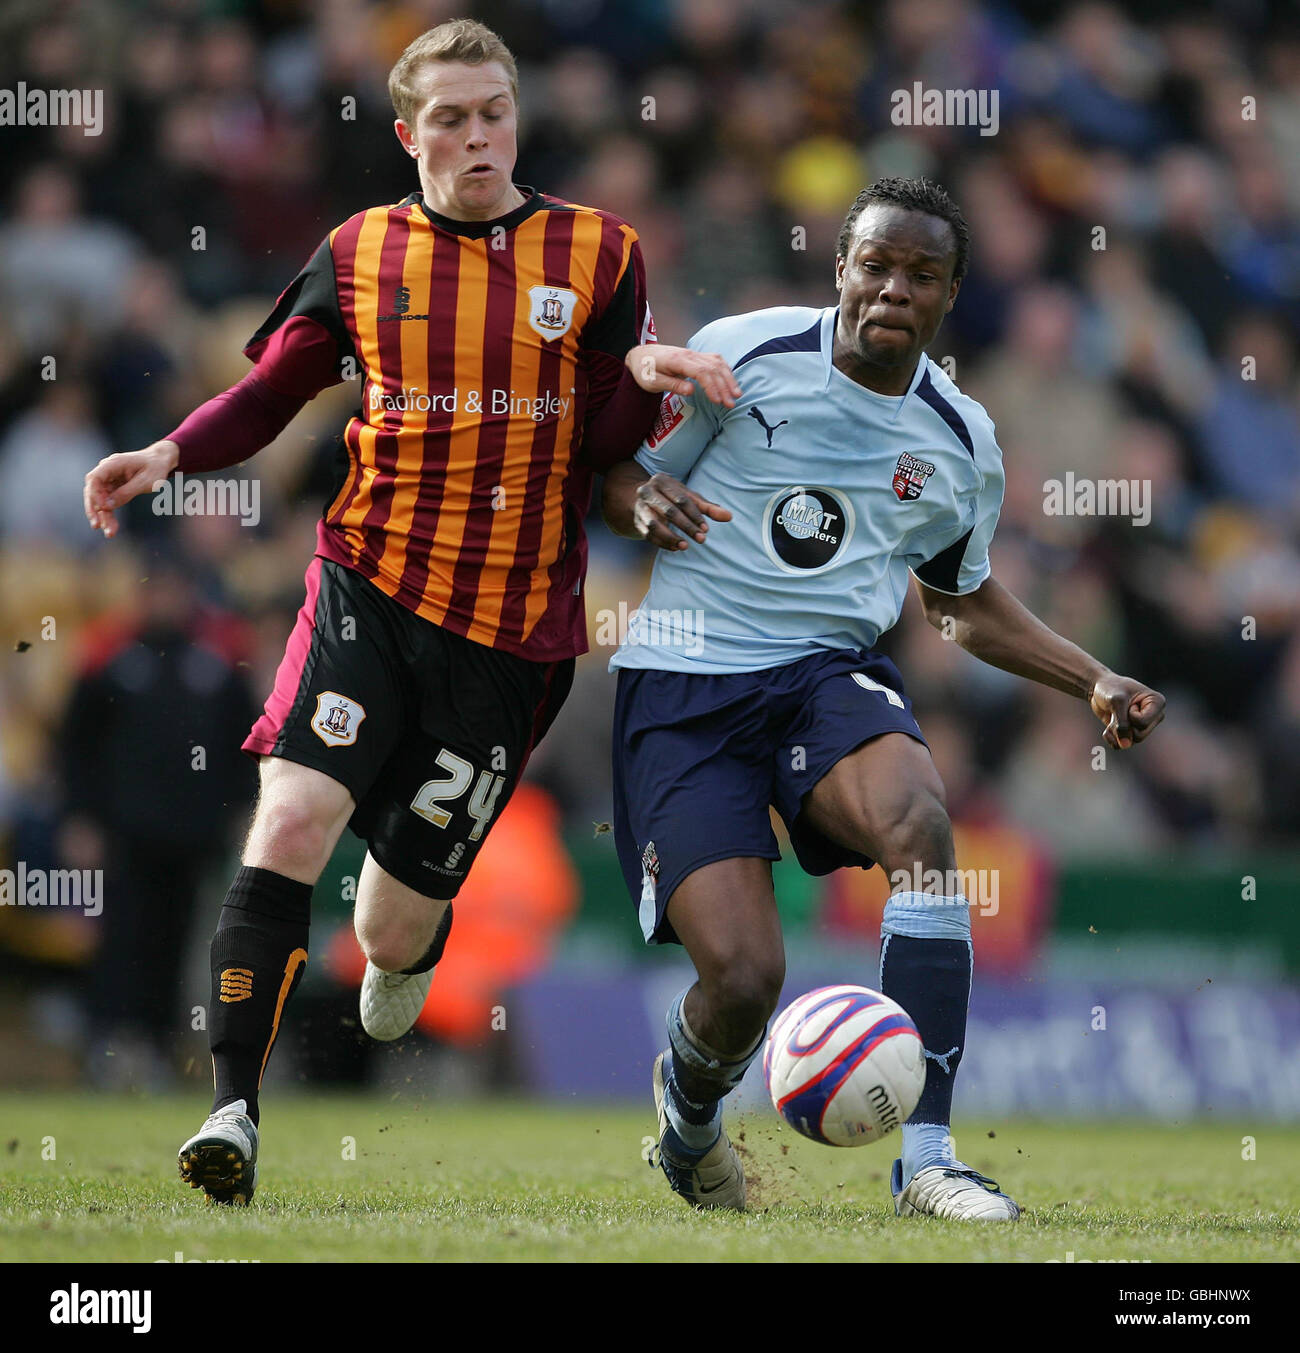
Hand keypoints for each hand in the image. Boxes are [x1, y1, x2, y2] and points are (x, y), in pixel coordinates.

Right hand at [84, 439, 178, 538]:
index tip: (102, 507)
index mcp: (113, 464)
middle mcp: (107, 471)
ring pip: (100, 499)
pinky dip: (109, 514)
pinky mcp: (113, 487)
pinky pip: (108, 502)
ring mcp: (109, 479)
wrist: (161, 461)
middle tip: (97, 525)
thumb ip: (126, 492)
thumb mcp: (145, 481)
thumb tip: (107, 505)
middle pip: (92, 490)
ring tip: (109, 533)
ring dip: (103, 516)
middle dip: (94, 509)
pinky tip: (110, 527)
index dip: (94, 494)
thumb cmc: (155, 467)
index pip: (94, 478)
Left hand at [625, 344, 740, 407]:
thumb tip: (691, 391)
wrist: (640, 355)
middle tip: (731, 404)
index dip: (712, 387)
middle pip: (713, 368)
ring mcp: (694, 353)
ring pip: (717, 363)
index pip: (701, 372)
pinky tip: (730, 382)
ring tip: (736, 395)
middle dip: (724, 386)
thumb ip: (672, 385)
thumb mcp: (652, 382)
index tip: (718, 401)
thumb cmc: (644, 370)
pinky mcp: (696, 356)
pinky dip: (725, 371)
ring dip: (728, 379)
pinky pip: (715, 360)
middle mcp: (689, 354)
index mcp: (678, 360)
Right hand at [633, 471, 731, 550]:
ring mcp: (640, 507)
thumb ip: (708, 508)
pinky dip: (662, 543)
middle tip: (701, 539)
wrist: (644, 499)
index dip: (694, 515)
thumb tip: (729, 517)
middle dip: (686, 526)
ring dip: (670, 537)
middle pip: (668, 511)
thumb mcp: (689, 498)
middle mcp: (647, 492)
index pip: (680, 499)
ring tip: (685, 546)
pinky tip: (675, 548)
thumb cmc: (672, 497)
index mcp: (662, 481)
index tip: (706, 529)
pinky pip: (648, 535)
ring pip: (654, 525)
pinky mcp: (637, 522)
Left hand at [1089, 673, 1165, 749]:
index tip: (1128, 703)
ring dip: (1116, 732)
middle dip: (1123, 725)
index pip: (1143, 723)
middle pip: (1139, 735)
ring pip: (1132, 741)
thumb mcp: (1116, 701)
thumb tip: (1125, 745)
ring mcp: (1144, 725)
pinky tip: (1108, 729)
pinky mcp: (1131, 732)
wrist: (1098, 688)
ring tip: (1113, 717)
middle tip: (1118, 711)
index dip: (1129, 715)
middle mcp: (1154, 716)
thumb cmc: (1111, 688)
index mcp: (1157, 703)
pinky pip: (1123, 745)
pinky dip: (1112, 739)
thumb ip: (1122, 724)